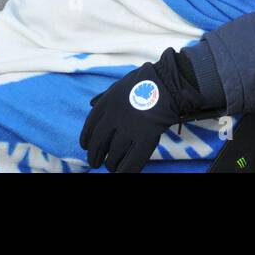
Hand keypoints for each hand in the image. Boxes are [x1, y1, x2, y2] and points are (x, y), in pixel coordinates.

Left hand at [80, 49, 195, 172]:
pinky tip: (121, 172)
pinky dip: (125, 170)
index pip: (90, 125)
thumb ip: (105, 96)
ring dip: (110, 163)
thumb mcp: (120, 84)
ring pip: (114, 153)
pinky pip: (132, 161)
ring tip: (110, 166)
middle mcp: (114, 116)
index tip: (85, 146)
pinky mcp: (145, 139)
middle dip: (94, 155)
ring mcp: (129, 128)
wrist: (169, 83)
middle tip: (94, 162)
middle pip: (99, 141)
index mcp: (107, 102)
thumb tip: (90, 103)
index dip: (86, 138)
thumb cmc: (146, 82)